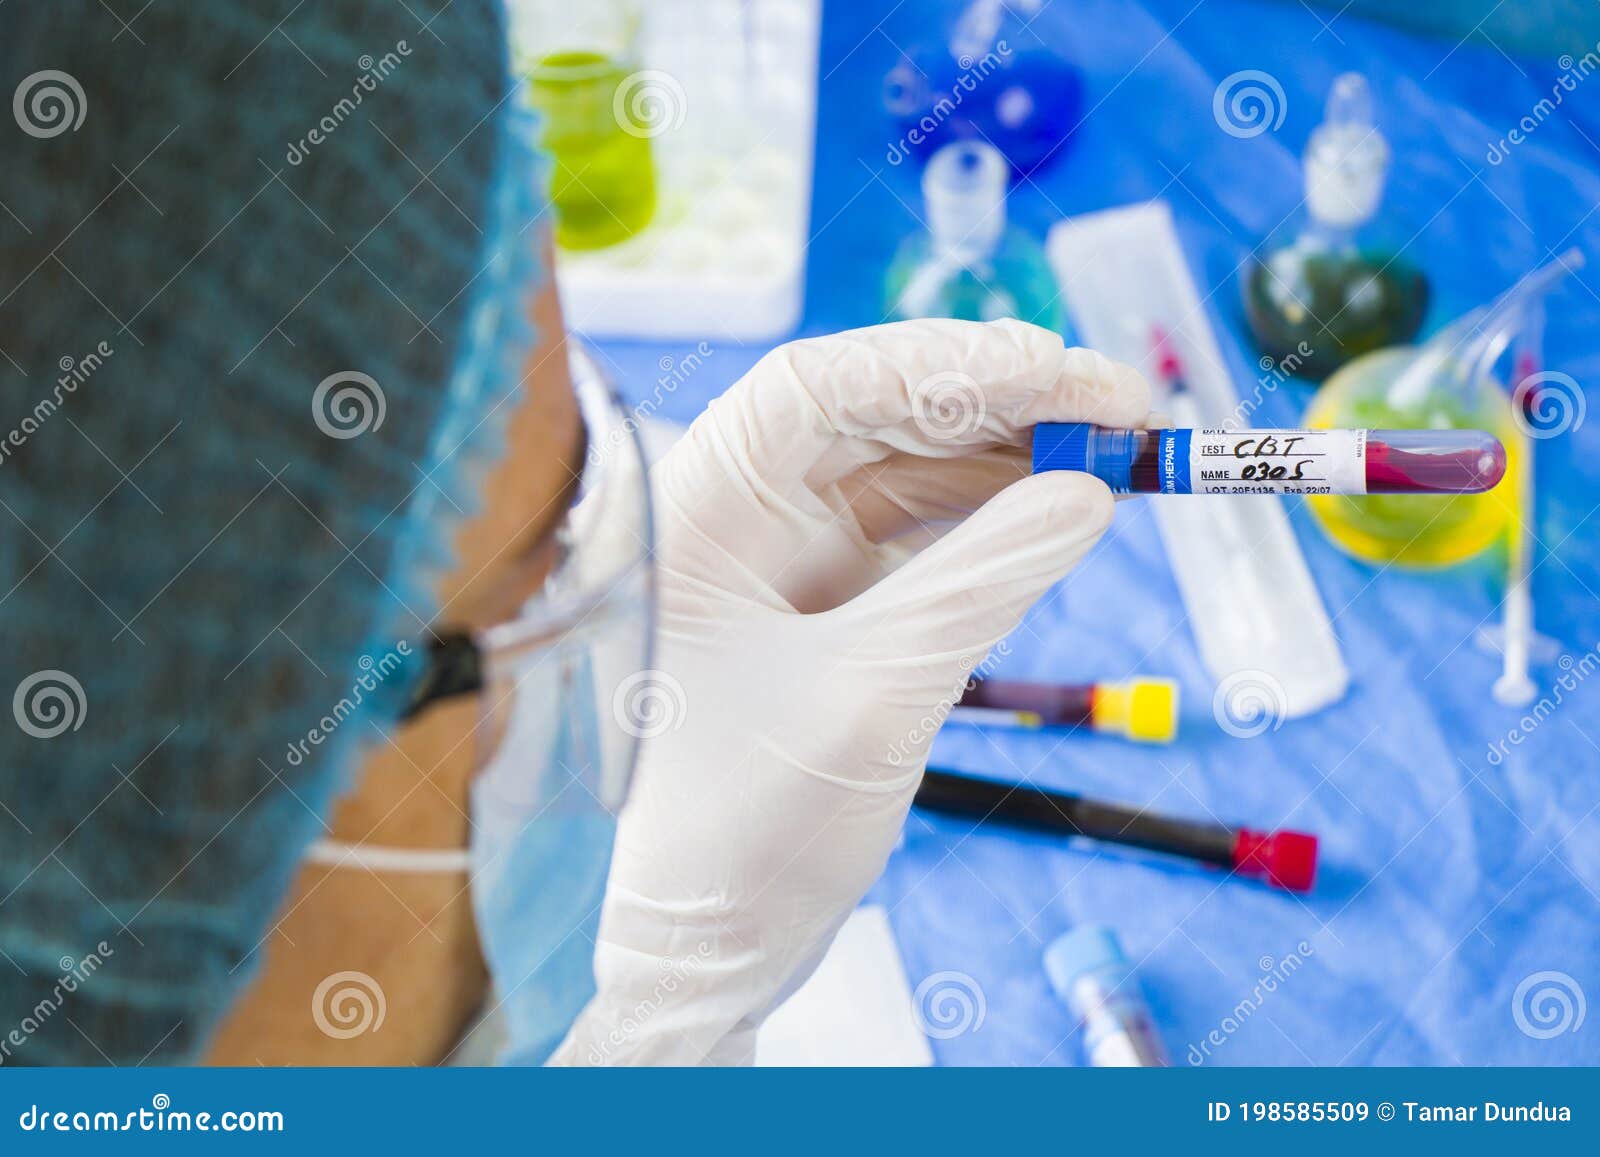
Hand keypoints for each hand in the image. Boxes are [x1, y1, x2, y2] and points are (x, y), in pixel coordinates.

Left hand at [551, 319, 1150, 1064]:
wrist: (710, 943)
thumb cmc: (746, 827)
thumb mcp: (877, 695)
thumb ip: (982, 583)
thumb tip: (1088, 493)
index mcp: (697, 513)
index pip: (818, 386)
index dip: (947, 362)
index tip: (1063, 372)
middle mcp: (732, 515)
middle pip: (872, 417)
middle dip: (997, 405)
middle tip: (1121, 409)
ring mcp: (781, 559)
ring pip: (903, 471)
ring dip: (1006, 458)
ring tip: (1111, 456)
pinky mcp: (824, 605)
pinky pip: (916, 534)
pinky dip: (989, 520)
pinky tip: (1059, 508)